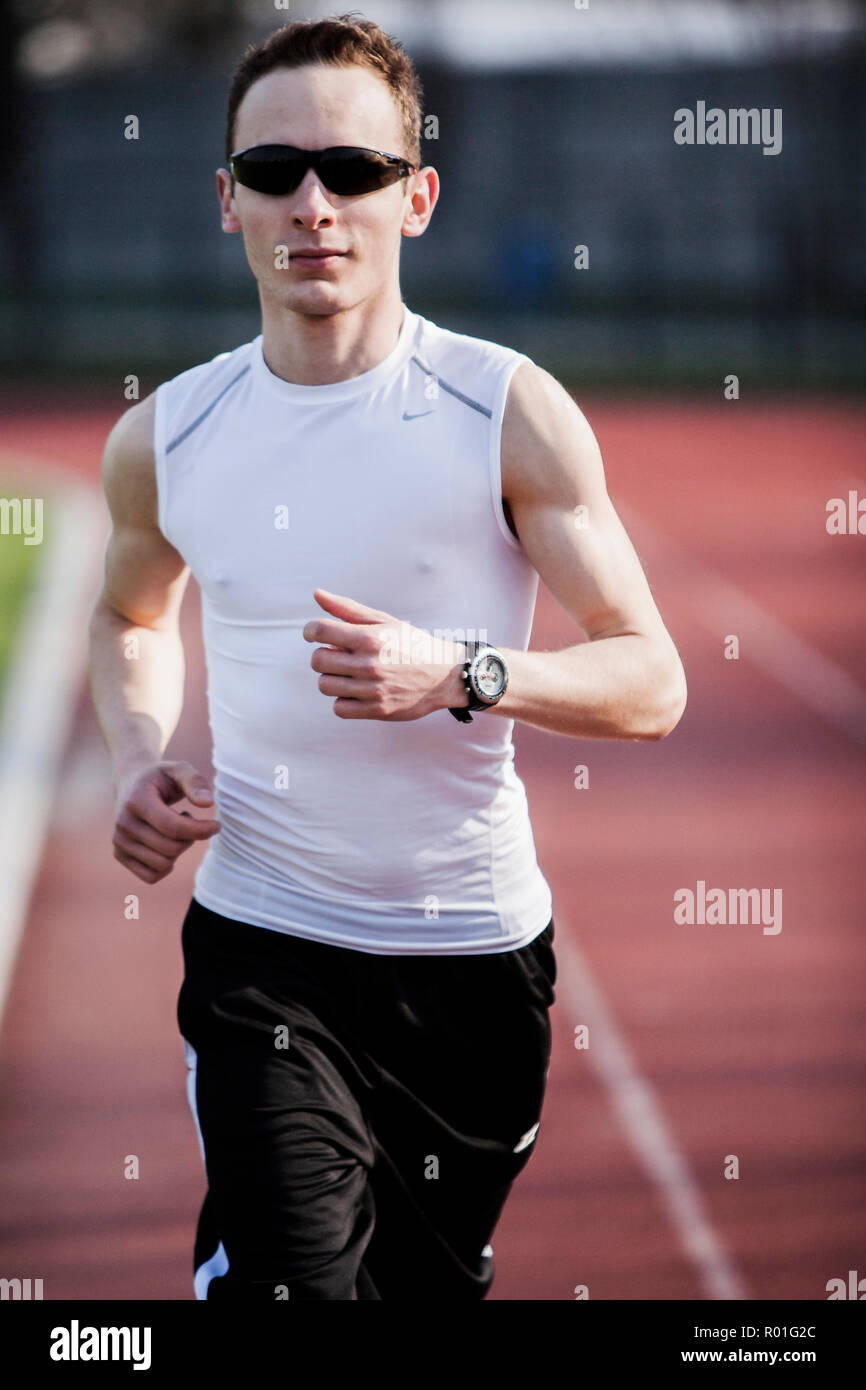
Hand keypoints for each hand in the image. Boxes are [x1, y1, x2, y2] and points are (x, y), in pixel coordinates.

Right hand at [112, 760, 220, 883]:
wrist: (130, 784)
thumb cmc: (161, 778)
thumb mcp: (179, 769)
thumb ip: (195, 782)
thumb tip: (208, 802)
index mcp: (137, 801)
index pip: (173, 828)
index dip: (200, 830)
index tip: (216, 825)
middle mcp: (123, 823)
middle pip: (171, 849)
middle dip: (190, 838)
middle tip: (190, 820)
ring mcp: (119, 841)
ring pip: (163, 865)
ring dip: (178, 850)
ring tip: (175, 829)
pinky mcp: (119, 855)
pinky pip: (151, 876)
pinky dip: (166, 865)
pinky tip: (166, 844)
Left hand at [303, 589, 466, 720]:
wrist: (444, 675)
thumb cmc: (412, 645)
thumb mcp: (384, 621)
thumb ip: (348, 609)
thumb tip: (317, 594)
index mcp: (370, 638)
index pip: (320, 630)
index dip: (310, 631)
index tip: (315, 634)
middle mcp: (370, 664)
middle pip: (318, 660)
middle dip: (324, 655)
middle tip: (339, 655)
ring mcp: (373, 689)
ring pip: (325, 685)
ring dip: (332, 678)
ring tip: (349, 673)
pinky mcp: (377, 710)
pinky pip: (339, 708)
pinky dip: (343, 700)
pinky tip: (356, 691)